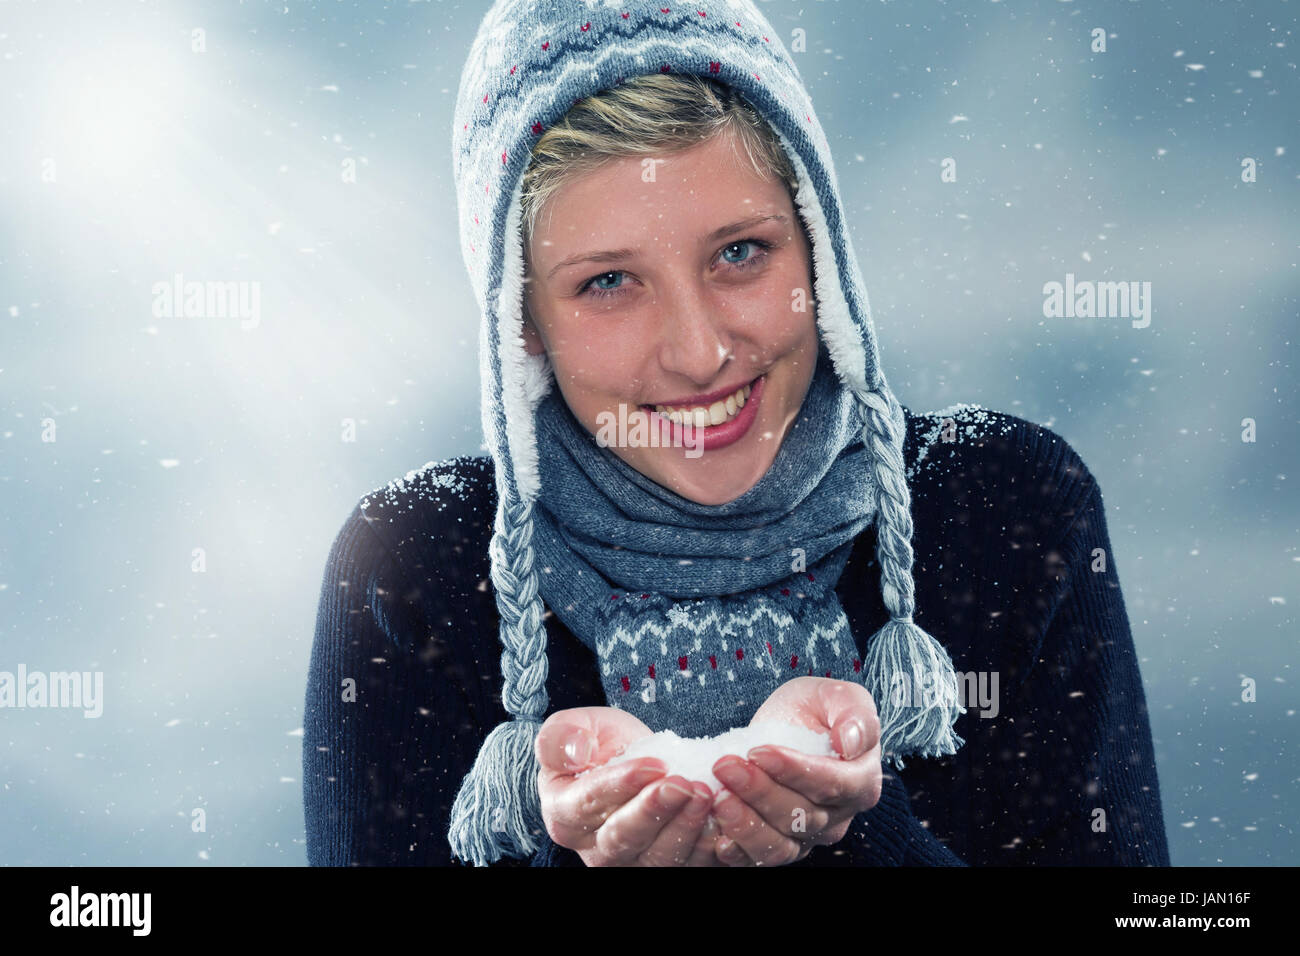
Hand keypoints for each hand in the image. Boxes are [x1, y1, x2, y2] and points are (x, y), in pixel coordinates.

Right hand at [535, 706, 724, 865]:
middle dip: (657, 811)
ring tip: (706, 795)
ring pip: (659, 857)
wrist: (619, 765)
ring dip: (686, 827)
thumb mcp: (569, 728)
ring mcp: (630, 862)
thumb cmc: (592, 746)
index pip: (590, 803)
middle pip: (625, 838)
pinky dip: (707, 845)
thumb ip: (561, 737)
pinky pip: (688, 863)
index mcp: (565, 814)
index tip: (655, 765)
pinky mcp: (663, 864)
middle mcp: (594, 848)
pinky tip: (723, 817)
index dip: (622, 784)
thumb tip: (575, 751)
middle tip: (686, 784)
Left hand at [707, 677, 882, 865]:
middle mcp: (839, 815)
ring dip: (746, 824)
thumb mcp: (835, 695)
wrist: (791, 726)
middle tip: (724, 767)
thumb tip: (850, 742)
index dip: (793, 770)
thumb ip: (855, 713)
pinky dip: (739, 851)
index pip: (831, 784)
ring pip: (781, 844)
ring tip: (718, 798)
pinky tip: (718, 836)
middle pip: (800, 815)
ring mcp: (810, 835)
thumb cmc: (815, 708)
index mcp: (861, 780)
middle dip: (758, 791)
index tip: (757, 751)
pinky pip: (761, 858)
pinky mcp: (781, 845)